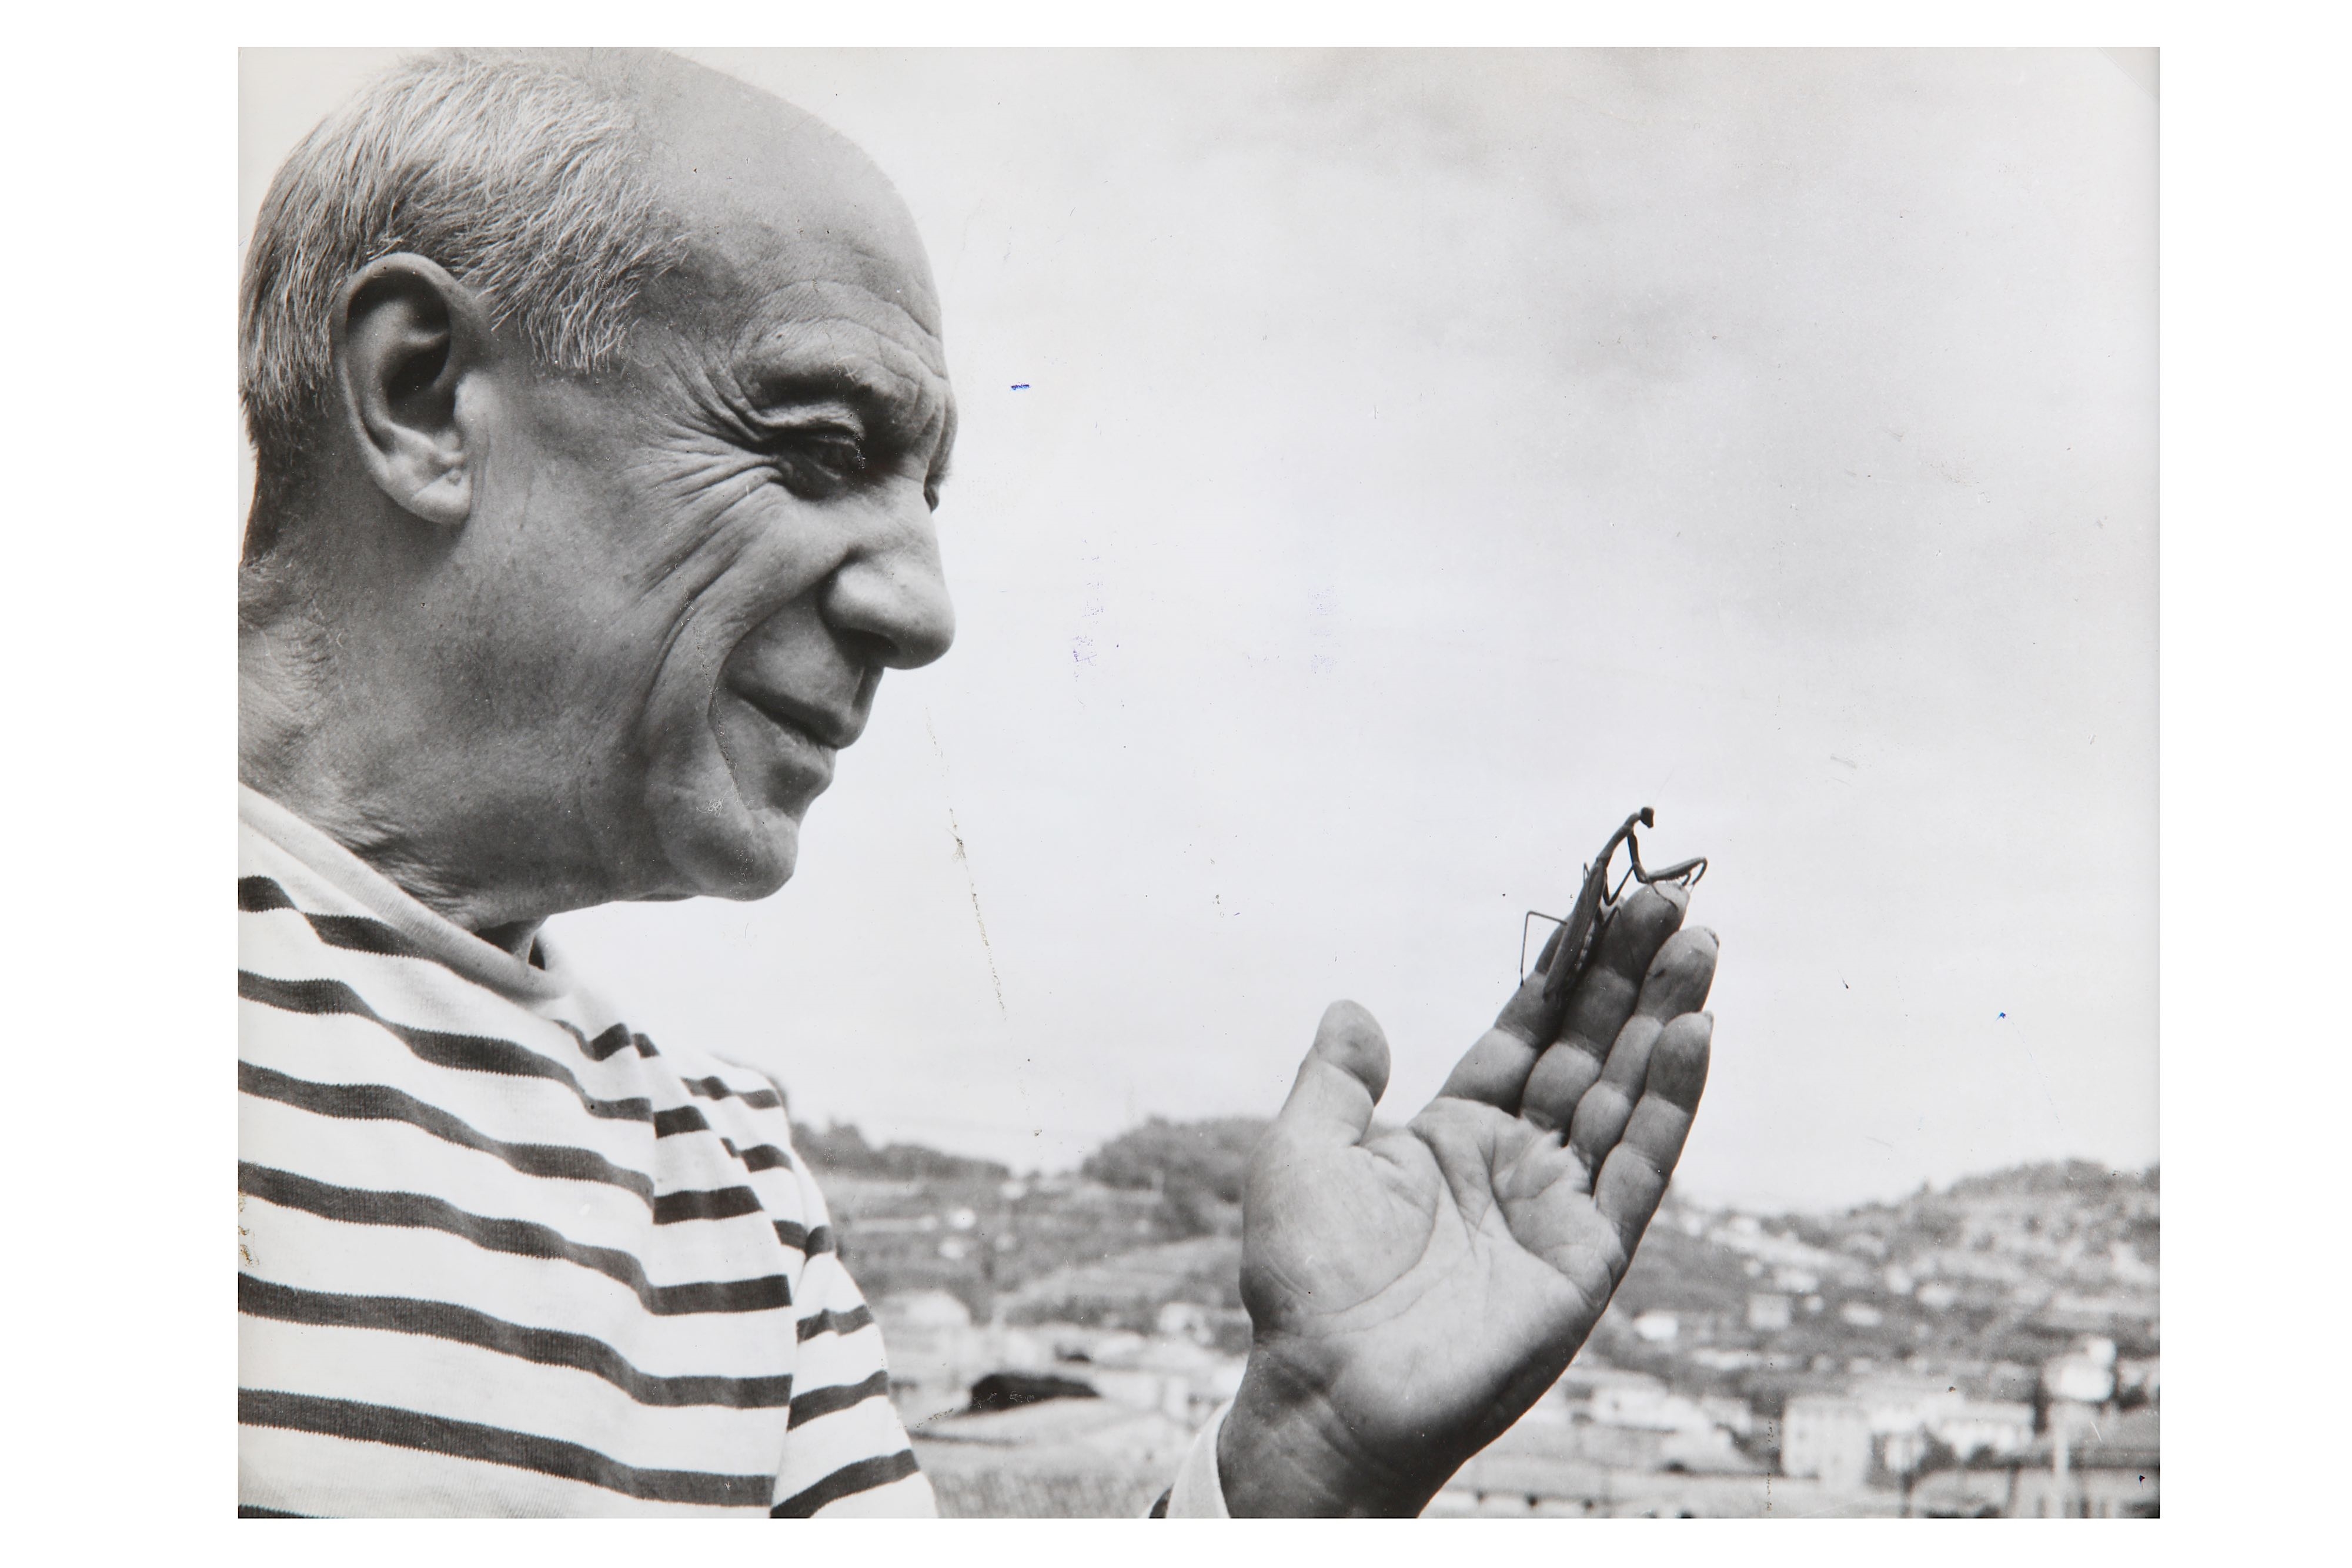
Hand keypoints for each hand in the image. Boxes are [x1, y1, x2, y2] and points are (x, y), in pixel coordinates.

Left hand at [1217, 884, 1716, 1515]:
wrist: (1329, 1386)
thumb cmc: (1306, 1279)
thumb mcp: (1302, 1152)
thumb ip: (1337, 1079)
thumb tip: (1351, 1008)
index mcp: (1454, 1135)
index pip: (1526, 1035)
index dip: (1564, 974)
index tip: (1600, 906)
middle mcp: (1515, 1163)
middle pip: (1589, 1051)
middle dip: (1630, 978)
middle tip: (1673, 902)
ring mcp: (1557, 1208)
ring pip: (1627, 1095)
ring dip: (1665, 1019)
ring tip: (1699, 944)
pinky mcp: (1589, 1256)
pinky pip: (1640, 1168)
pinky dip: (1671, 1102)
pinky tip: (1694, 1035)